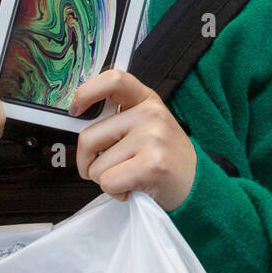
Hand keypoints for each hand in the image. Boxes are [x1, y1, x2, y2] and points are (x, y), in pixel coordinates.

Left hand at [71, 70, 195, 209]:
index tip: (75, 109)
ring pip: (97, 166)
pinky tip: (133, 188)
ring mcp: (152, 138)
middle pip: (89, 137)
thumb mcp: (148, 126)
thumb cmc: (164, 157)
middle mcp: (150, 114)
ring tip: (130, 177)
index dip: (86, 92)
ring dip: (106, 179)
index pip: (113, 79)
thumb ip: (119, 118)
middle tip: (105, 168)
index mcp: (146, 100)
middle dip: (87, 161)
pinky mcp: (152, 164)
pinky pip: (108, 182)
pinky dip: (116, 192)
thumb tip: (79, 120)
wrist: (196, 184)